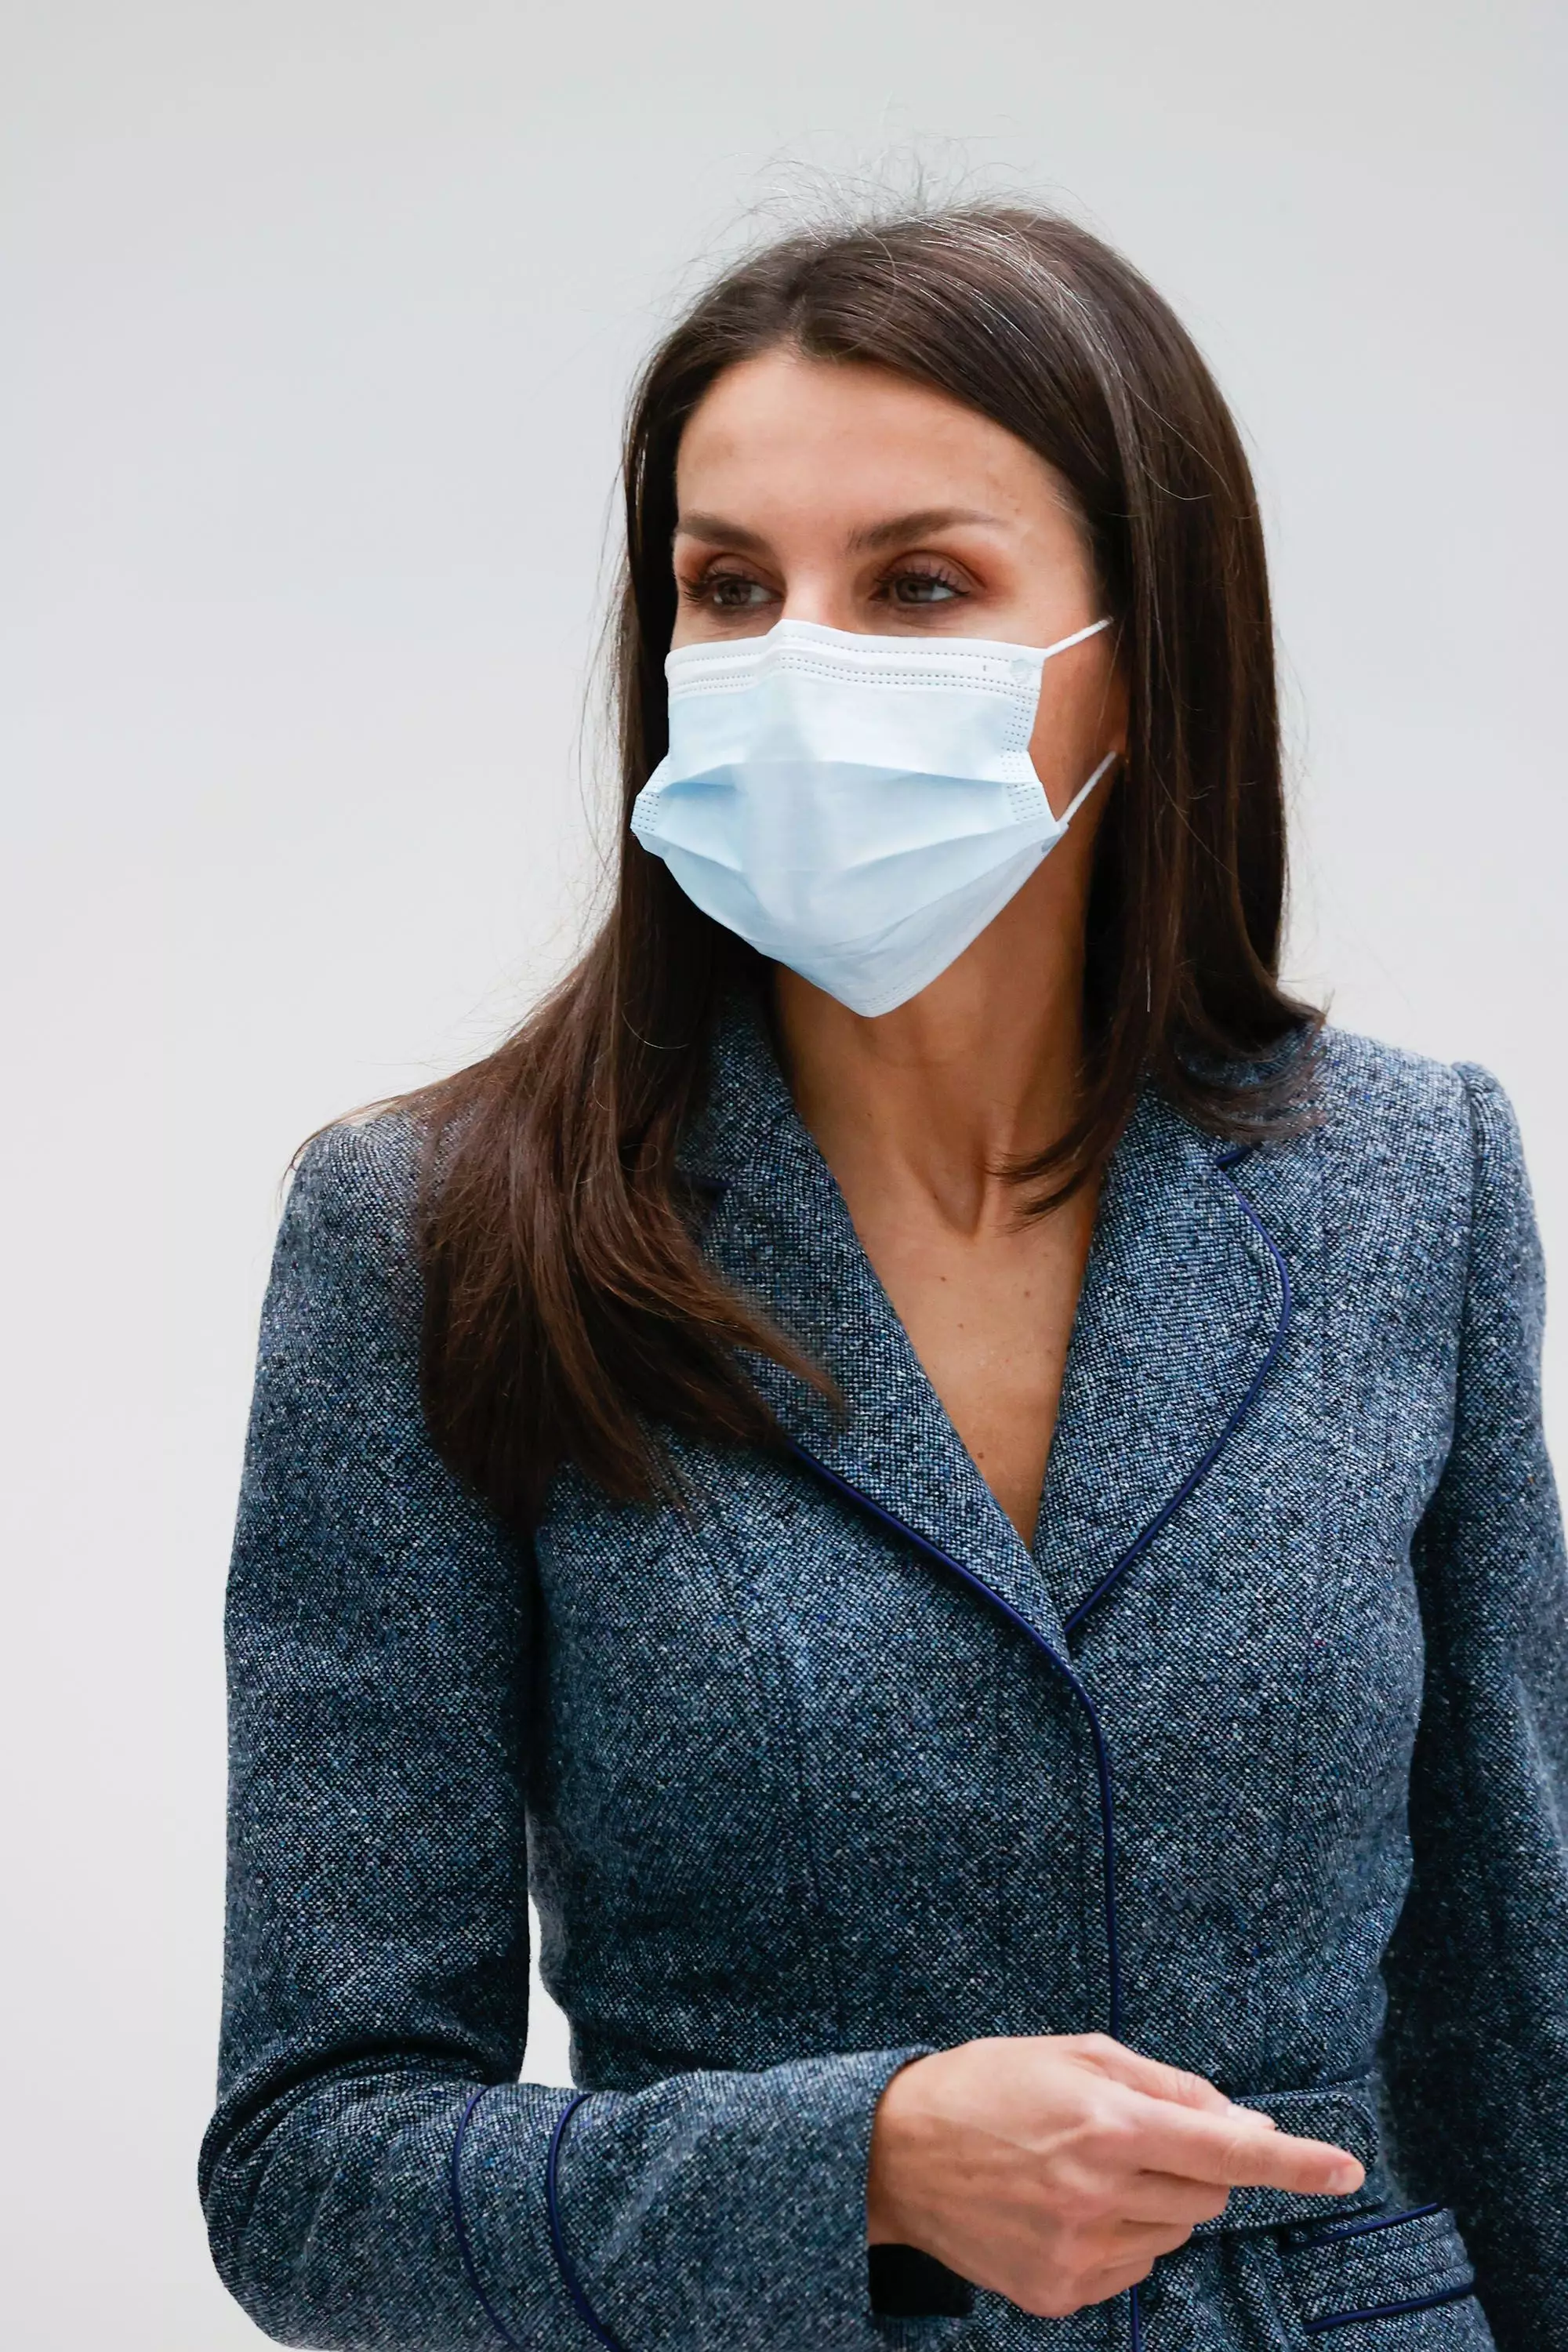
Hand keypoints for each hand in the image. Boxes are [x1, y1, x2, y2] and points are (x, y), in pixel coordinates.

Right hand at [866, 2033, 1364, 2317]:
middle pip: (1206, 2197)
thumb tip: (1246, 2123)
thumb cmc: (989, 2085)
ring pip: (1173, 2236)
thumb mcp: (1077, 2053)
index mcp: (1107, 2123)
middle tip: (1133, 2140)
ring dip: (1155, 2204)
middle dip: (1193, 2168)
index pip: (1227, 2151)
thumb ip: (1168, 2086)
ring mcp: (1079, 2252)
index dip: (1295, 2163)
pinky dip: (1121, 2238)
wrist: (897, 2154)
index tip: (1349, 2170)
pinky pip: (1133, 2270)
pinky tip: (1066, 2208)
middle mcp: (1099, 2193)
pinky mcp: (1060, 2294)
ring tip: (1085, 2171)